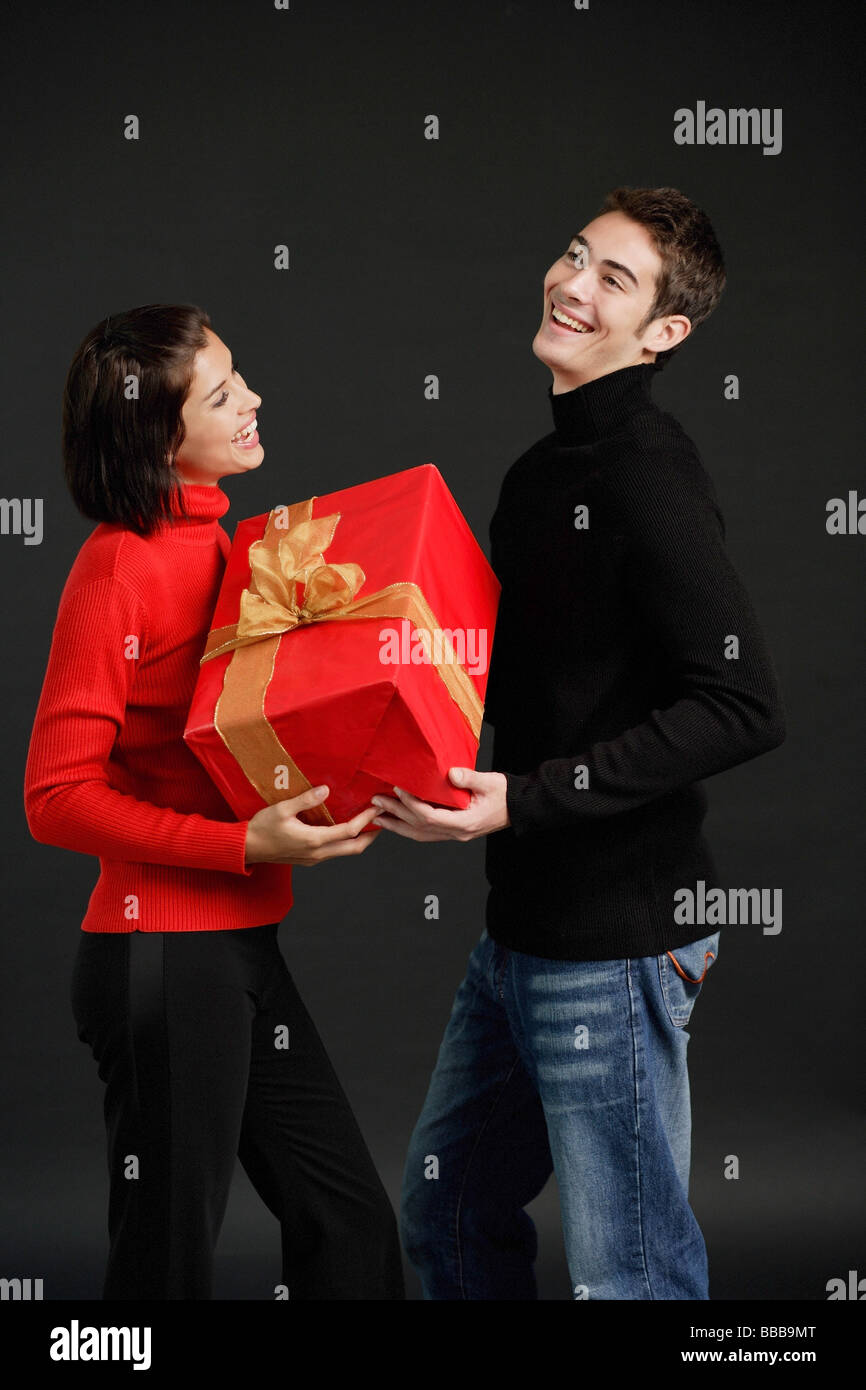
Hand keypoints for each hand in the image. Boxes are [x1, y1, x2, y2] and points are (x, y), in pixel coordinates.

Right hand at [244, 785, 380, 865]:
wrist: (247, 848)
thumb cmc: (262, 827)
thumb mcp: (282, 809)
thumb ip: (305, 800)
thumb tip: (325, 789)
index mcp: (314, 840)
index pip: (349, 831)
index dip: (367, 820)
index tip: (377, 808)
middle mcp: (318, 853)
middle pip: (354, 848)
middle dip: (371, 835)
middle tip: (382, 820)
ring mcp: (314, 858)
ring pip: (345, 852)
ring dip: (360, 839)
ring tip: (368, 824)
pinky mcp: (309, 859)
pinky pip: (334, 852)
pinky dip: (346, 842)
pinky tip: (345, 830)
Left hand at [370, 768, 509, 841]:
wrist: (518, 807)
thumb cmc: (505, 794)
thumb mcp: (490, 782)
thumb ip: (469, 778)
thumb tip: (450, 773)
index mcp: (465, 823)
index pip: (430, 817)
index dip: (411, 805)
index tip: (398, 790)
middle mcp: (457, 833)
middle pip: (420, 828)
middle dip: (396, 815)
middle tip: (375, 802)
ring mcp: (455, 834)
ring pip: (420, 835)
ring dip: (398, 826)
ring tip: (378, 817)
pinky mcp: (453, 830)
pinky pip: (427, 833)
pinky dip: (409, 827)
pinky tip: (397, 822)